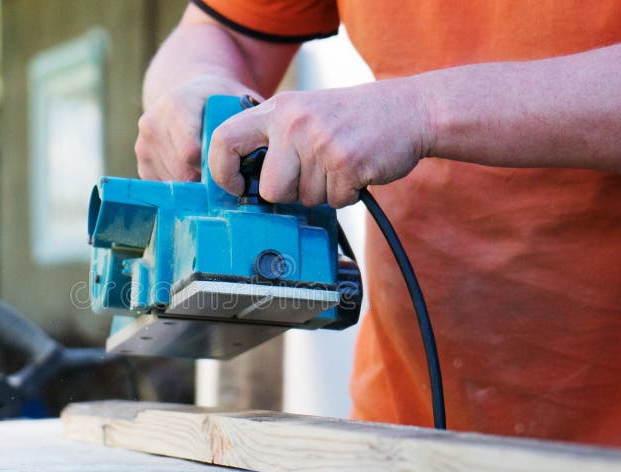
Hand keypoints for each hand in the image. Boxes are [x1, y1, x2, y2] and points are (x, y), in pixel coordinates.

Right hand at [135, 76, 261, 181]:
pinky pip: (163, 187)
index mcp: (176, 104)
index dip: (214, 169)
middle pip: (181, 173)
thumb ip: (249, 121)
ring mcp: (143, 144)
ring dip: (193, 188)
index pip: (192, 153)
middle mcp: (153, 123)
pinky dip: (181, 188)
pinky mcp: (141, 161)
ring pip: (172, 184)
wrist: (187, 93)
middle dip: (205, 184)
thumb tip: (265, 154)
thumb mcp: (237, 98)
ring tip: (211, 178)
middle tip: (226, 183)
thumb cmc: (219, 99)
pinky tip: (195, 177)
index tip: (233, 173)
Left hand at [207, 80, 432, 207]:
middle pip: (271, 189)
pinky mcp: (347, 163)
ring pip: (305, 199)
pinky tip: (357, 170)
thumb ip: (275, 141)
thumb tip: (248, 189)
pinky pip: (335, 201)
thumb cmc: (353, 119)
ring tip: (340, 164)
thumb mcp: (305, 113)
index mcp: (278, 109)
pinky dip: (347, 194)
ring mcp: (320, 143)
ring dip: (324, 192)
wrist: (410, 110)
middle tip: (314, 173)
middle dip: (292, 193)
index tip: (237, 186)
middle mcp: (294, 123)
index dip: (222, 171)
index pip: (224, 139)